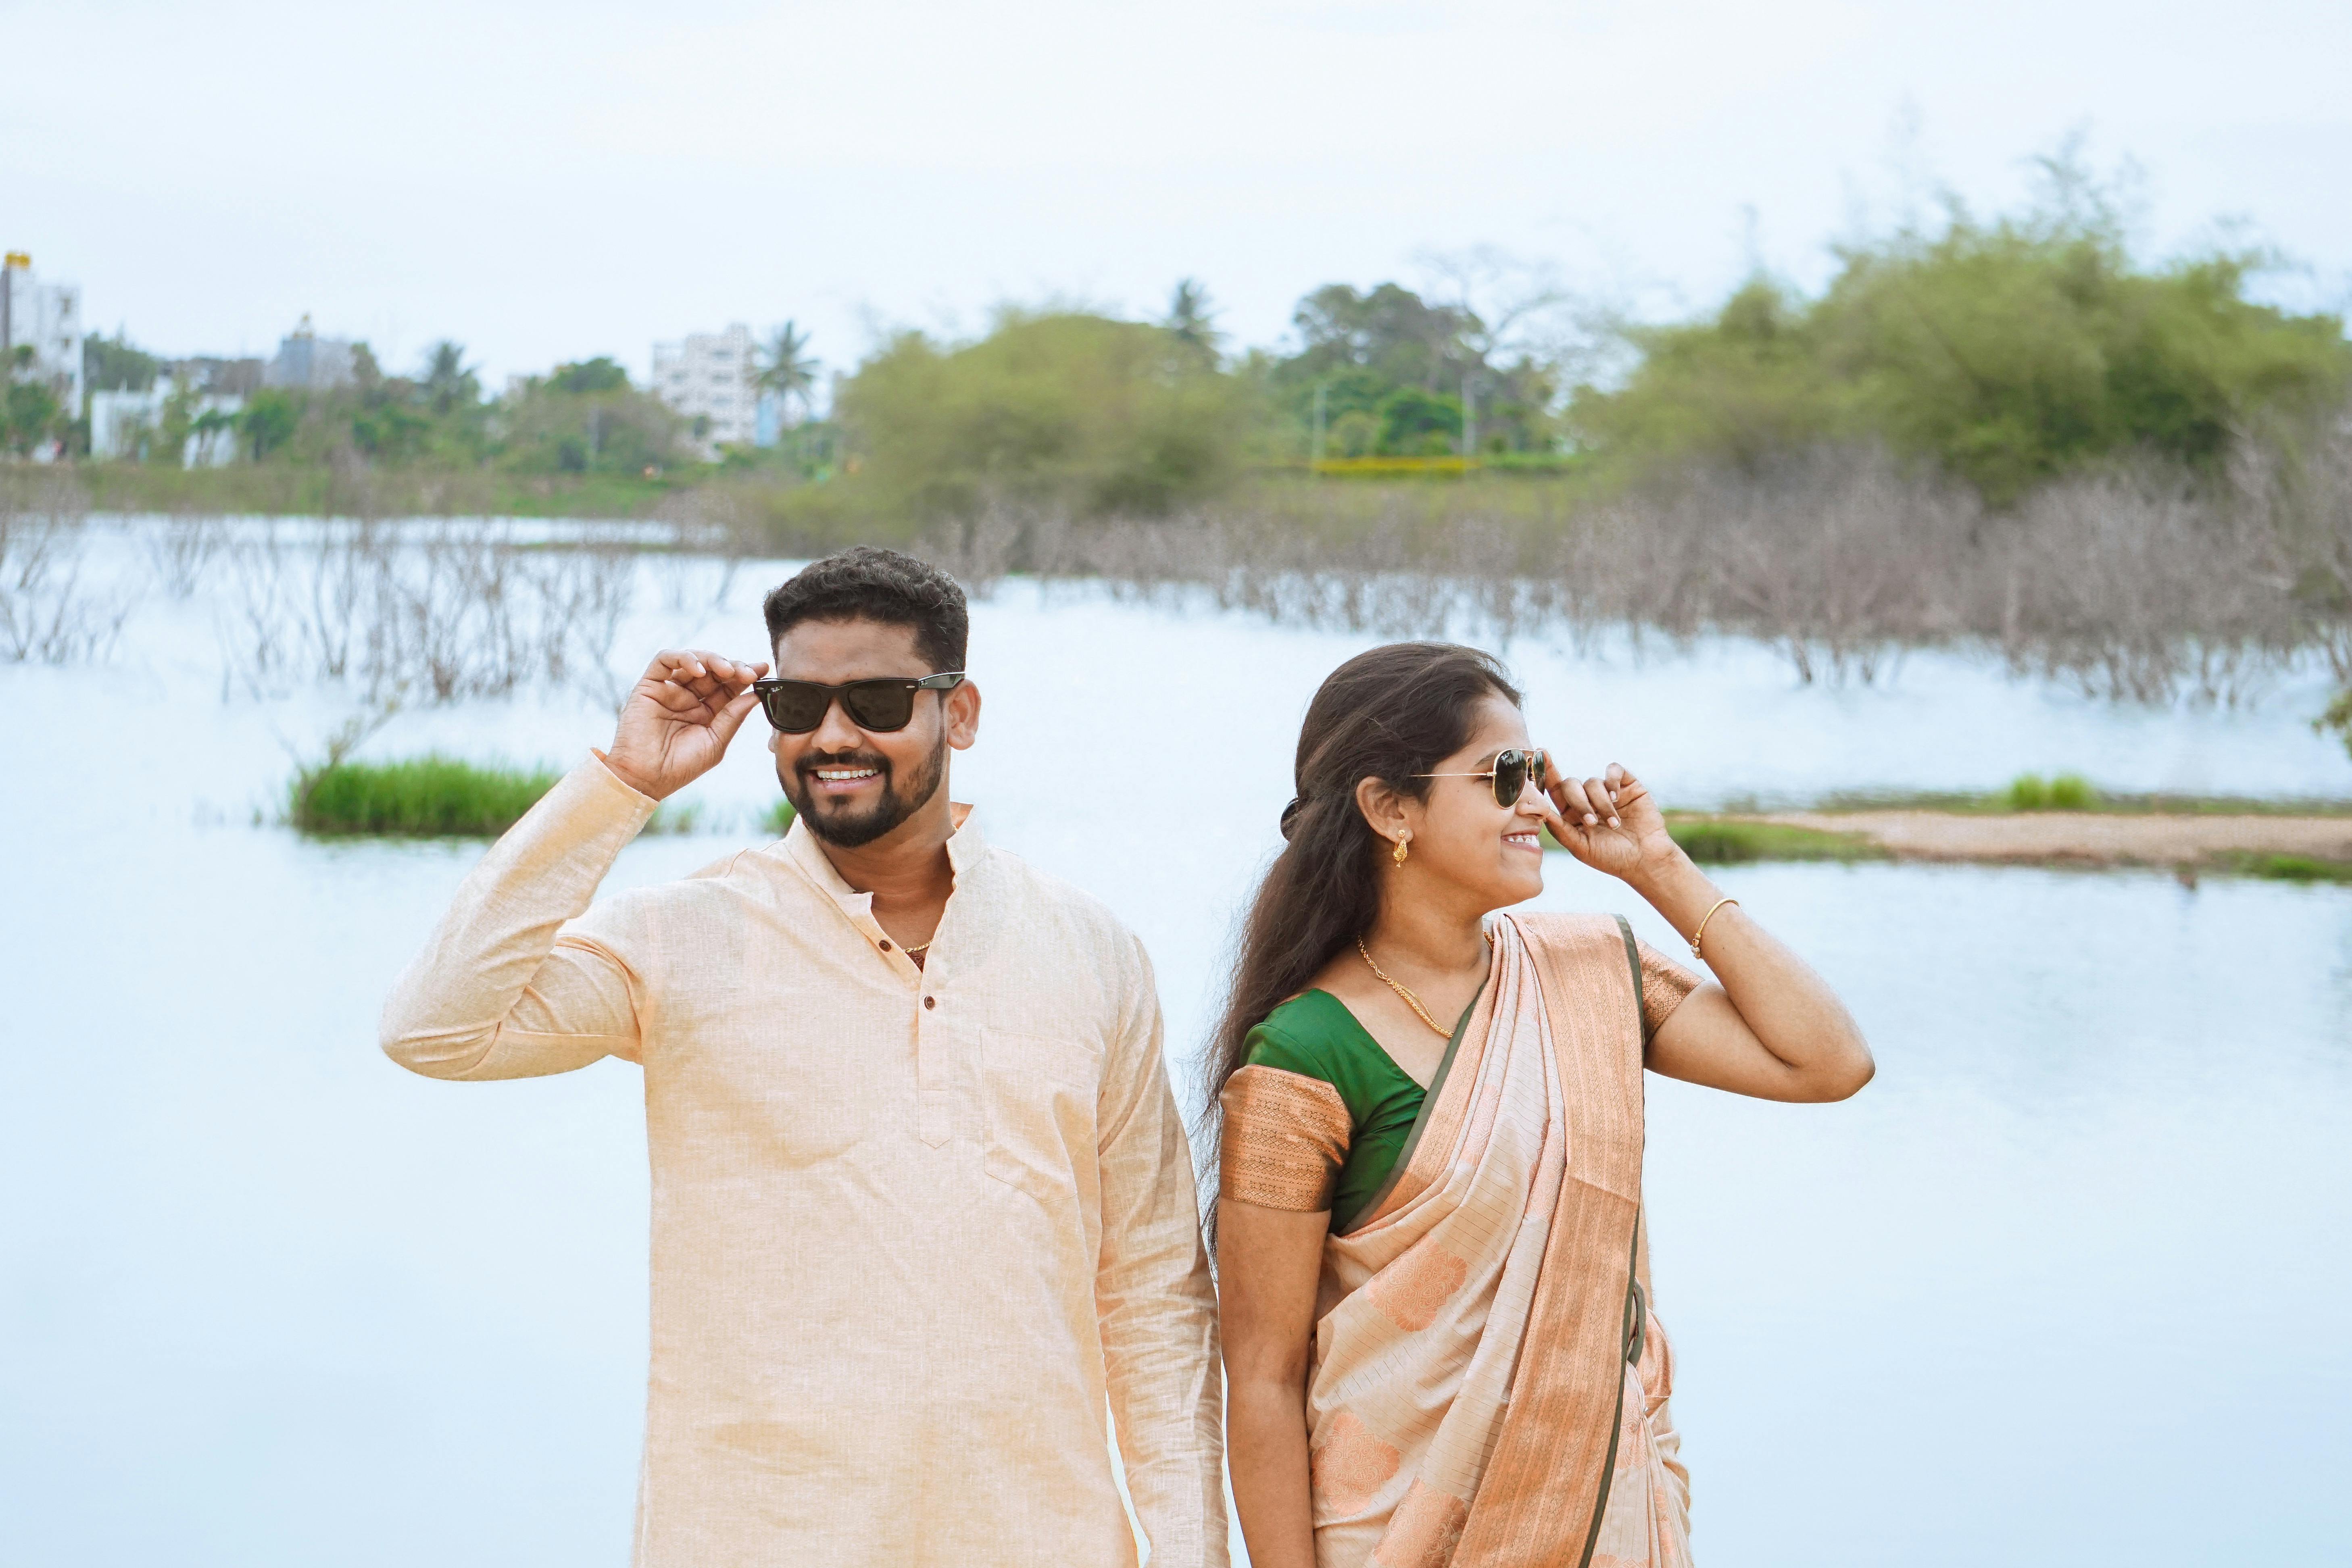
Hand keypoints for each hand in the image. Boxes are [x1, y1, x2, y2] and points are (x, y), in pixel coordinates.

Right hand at [603, 649, 768, 800]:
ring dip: (713, 660)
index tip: (763, 669)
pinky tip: (699, 670)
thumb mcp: (716, 741)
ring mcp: (669, 690)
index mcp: (706, 711)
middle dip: (733, 666)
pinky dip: (683, 658)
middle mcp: (688, 697)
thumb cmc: (681, 766)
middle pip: (714, 670)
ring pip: (693, 659)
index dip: (745, 675)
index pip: (729, 686)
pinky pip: (664, 660)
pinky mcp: (649, 686)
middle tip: (748, 672)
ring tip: (727, 670)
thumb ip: (733, 716)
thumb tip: (756, 695)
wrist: (646, 779)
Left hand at [1535, 760, 1686, 890]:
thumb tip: (1541, 810)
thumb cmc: (1611, 857)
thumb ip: (1560, 829)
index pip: (1554, 789)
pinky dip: (1612, 782)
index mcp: (1571, 814)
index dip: (1546, 772)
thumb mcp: (1581, 847)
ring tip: (1614, 824)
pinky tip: (1616, 798)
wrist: (1645, 859)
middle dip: (1579, 802)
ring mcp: (1606, 792)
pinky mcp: (1627, 785)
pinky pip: (1613, 771)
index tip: (1539, 753)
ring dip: (1601, 804)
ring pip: (1592, 782)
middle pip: (1570, 784)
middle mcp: (1587, 800)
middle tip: (1591, 822)